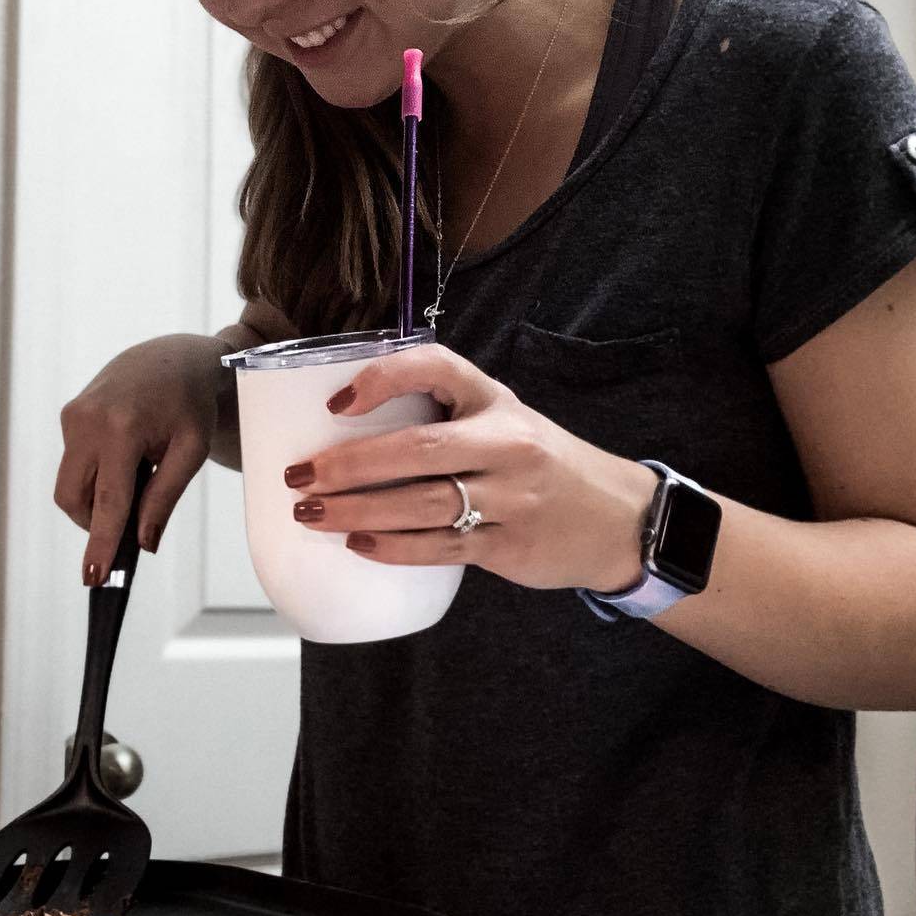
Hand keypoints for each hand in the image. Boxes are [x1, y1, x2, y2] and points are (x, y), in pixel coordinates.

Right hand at [54, 334, 223, 582]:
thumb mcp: (192, 451)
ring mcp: (73, 416)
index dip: (100, 542)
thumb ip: (165, 498)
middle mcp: (88, 421)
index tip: (93, 577)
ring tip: (137, 479)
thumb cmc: (190, 404)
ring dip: (95, 499)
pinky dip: (95, 475)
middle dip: (93, 523)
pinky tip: (126, 459)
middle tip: (127, 527)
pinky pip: (74, 463)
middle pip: (74, 498)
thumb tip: (143, 544)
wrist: (172, 357)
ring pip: (69, 484)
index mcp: (122, 428)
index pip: (108, 500)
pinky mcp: (69, 415)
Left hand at [285, 344, 657, 592]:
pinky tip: (359, 543)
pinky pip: (440, 547)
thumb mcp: (504, 419)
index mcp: (495, 401)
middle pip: (417, 451)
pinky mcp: (508, 546)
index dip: (383, 378)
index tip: (337, 403)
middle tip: (299, 475)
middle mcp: (506, 444)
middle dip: (349, 464)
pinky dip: (394, 547)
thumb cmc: (541, 462)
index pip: (436, 368)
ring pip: (421, 505)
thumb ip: (445, 415)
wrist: (616, 517)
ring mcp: (510, 499)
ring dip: (357, 510)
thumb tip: (350, 423)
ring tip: (311, 512)